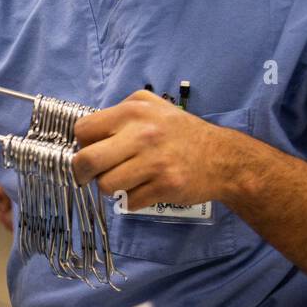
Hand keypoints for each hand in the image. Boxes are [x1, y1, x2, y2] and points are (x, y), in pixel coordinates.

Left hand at [73, 90, 234, 209]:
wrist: (224, 158)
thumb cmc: (180, 132)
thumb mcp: (151, 105)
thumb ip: (119, 112)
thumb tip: (86, 133)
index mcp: (133, 112)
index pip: (83, 130)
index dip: (82, 144)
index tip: (90, 150)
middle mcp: (143, 134)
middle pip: (87, 161)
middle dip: (82, 172)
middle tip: (90, 175)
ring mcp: (155, 162)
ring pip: (105, 185)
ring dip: (110, 187)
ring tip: (125, 180)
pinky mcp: (165, 186)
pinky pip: (128, 201)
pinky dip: (131, 199)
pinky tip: (144, 188)